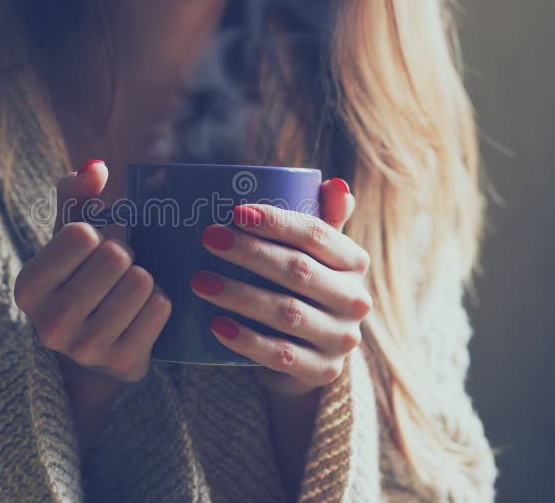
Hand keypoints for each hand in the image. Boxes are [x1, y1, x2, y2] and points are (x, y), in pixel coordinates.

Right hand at [15, 160, 172, 384]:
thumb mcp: (66, 241)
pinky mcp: (123, 362)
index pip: (81, 234)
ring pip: (141, 281)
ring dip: (143, 279)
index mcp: (28, 288)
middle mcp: (50, 323)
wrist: (91, 358)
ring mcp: (86, 348)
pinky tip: (141, 313)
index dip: (96, 235)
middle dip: (124, 256)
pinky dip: (159, 302)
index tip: (90, 253)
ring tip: (127, 293)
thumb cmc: (79, 283)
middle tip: (115, 274)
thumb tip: (95, 167)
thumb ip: (75, 196)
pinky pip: (160, 307)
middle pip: (115, 257)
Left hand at [190, 178, 371, 396]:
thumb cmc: (304, 288)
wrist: (310, 355)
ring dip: (239, 294)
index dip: (275, 221)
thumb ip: (322, 219)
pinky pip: (280, 355)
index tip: (234, 212)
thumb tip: (334, 184)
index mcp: (354, 262)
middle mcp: (355, 300)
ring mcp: (341, 339)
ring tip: (199, 280)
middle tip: (207, 238)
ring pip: (287, 312)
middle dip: (249, 252)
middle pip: (297, 270)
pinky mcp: (322, 371)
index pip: (315, 235)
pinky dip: (246, 340)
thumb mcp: (315, 255)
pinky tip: (216, 325)